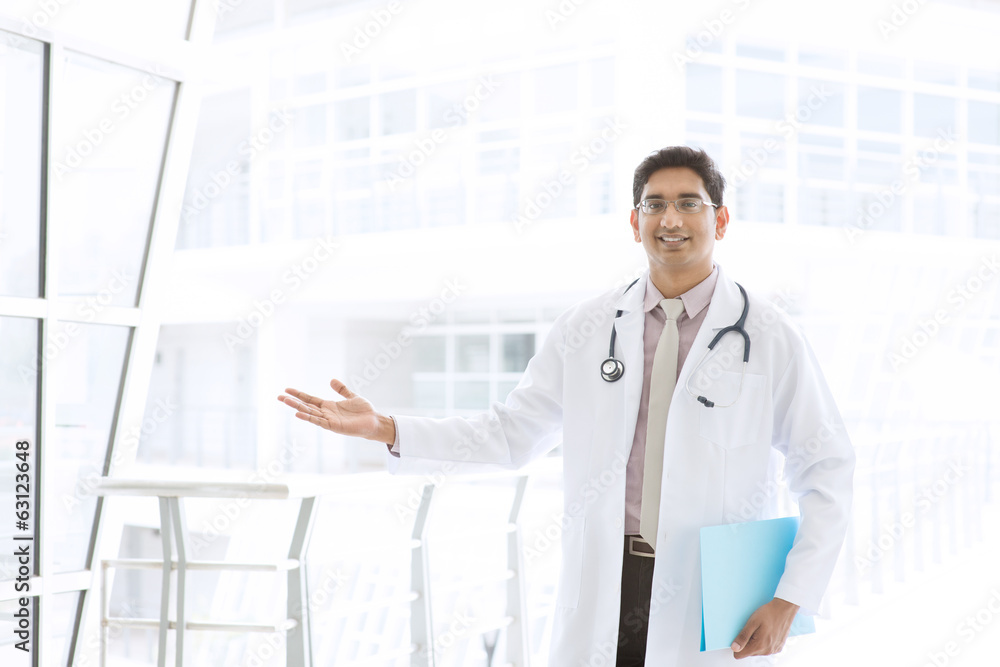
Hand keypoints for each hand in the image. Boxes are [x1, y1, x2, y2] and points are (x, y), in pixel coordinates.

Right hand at [277, 379, 395, 443]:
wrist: (374, 421)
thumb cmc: (364, 411)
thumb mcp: (352, 396)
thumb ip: (342, 389)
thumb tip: (331, 380)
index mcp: (329, 406)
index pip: (310, 399)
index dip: (299, 394)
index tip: (286, 390)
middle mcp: (326, 413)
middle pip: (306, 406)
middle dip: (293, 401)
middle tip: (278, 396)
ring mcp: (329, 420)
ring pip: (309, 413)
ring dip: (297, 408)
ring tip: (285, 401)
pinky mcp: (334, 426)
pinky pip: (319, 422)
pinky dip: (308, 418)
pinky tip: (298, 414)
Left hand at [731, 597, 798, 658]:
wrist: (784, 609)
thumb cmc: (768, 613)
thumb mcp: (752, 622)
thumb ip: (743, 637)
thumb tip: (734, 648)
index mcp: (759, 646)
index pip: (740, 654)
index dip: (737, 645)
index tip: (740, 635)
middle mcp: (767, 651)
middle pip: (748, 652)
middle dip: (747, 642)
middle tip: (752, 629)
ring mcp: (773, 650)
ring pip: (757, 651)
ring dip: (755, 642)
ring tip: (760, 629)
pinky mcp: (778, 648)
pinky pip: (765, 649)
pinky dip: (764, 642)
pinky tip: (766, 632)